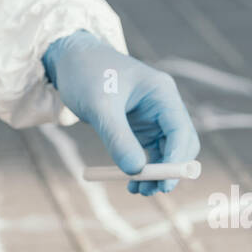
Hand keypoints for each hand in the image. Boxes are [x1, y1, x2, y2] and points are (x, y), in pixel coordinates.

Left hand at [44, 30, 199, 194]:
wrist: (70, 60)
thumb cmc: (86, 74)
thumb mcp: (100, 106)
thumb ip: (118, 138)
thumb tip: (135, 171)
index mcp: (162, 92)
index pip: (180, 129)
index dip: (176, 157)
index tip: (163, 180)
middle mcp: (163, 105)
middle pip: (181, 144)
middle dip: (170, 169)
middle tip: (152, 189)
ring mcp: (154, 118)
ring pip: (167, 153)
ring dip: (156, 173)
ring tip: (137, 190)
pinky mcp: (140, 128)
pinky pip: (150, 154)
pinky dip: (143, 169)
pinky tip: (131, 182)